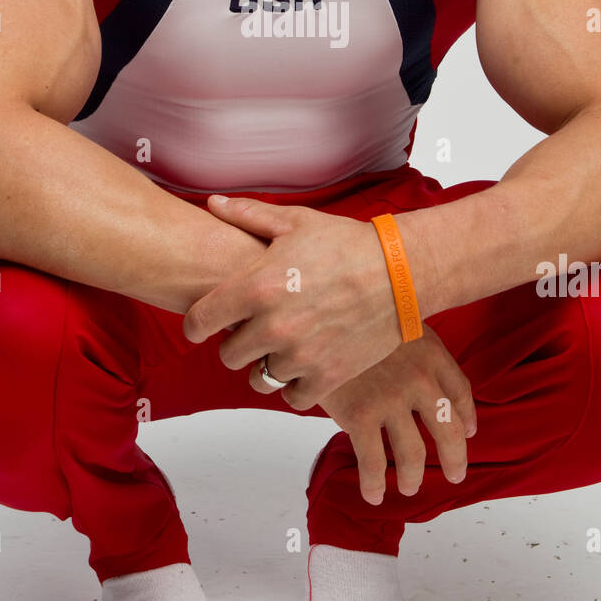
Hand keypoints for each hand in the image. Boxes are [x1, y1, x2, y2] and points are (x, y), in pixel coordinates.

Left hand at [181, 196, 404, 409]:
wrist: (402, 272)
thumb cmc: (348, 244)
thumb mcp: (295, 222)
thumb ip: (248, 215)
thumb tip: (212, 203)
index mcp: (257, 287)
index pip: (199, 322)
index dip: (198, 323)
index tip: (207, 323)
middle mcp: (273, 325)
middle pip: (228, 356)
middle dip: (236, 343)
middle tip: (254, 330)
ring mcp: (300, 355)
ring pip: (258, 379)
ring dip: (266, 365)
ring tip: (283, 345)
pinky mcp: (327, 376)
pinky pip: (291, 396)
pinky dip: (296, 384)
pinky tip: (304, 363)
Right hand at [319, 327, 475, 503]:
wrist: (315, 318)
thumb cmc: (354, 318)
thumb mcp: (395, 324)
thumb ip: (414, 350)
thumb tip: (426, 382)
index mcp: (431, 353)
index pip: (460, 392)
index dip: (466, 417)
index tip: (468, 432)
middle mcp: (419, 378)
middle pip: (448, 430)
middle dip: (454, 459)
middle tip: (455, 475)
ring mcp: (391, 399)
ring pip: (413, 454)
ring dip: (412, 477)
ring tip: (410, 488)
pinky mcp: (360, 416)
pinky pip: (374, 463)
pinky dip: (374, 484)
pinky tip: (374, 495)